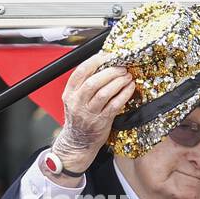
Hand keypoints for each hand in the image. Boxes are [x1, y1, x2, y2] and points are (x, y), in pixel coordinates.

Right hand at [48, 54, 135, 178]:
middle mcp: (77, 102)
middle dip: (110, 72)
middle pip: (93, 82)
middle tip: (121, 67)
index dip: (95, 62)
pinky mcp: (102, 121)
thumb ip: (83, 85)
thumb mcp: (74, 100)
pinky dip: (123, 95)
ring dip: (118, 82)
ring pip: (104, 93)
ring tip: (127, 76)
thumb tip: (102, 66)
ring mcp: (89, 112)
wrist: (78, 142)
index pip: (80, 72)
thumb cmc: (79, 118)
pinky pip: (114, 105)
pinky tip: (130, 88)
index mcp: (69, 93)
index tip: (107, 56)